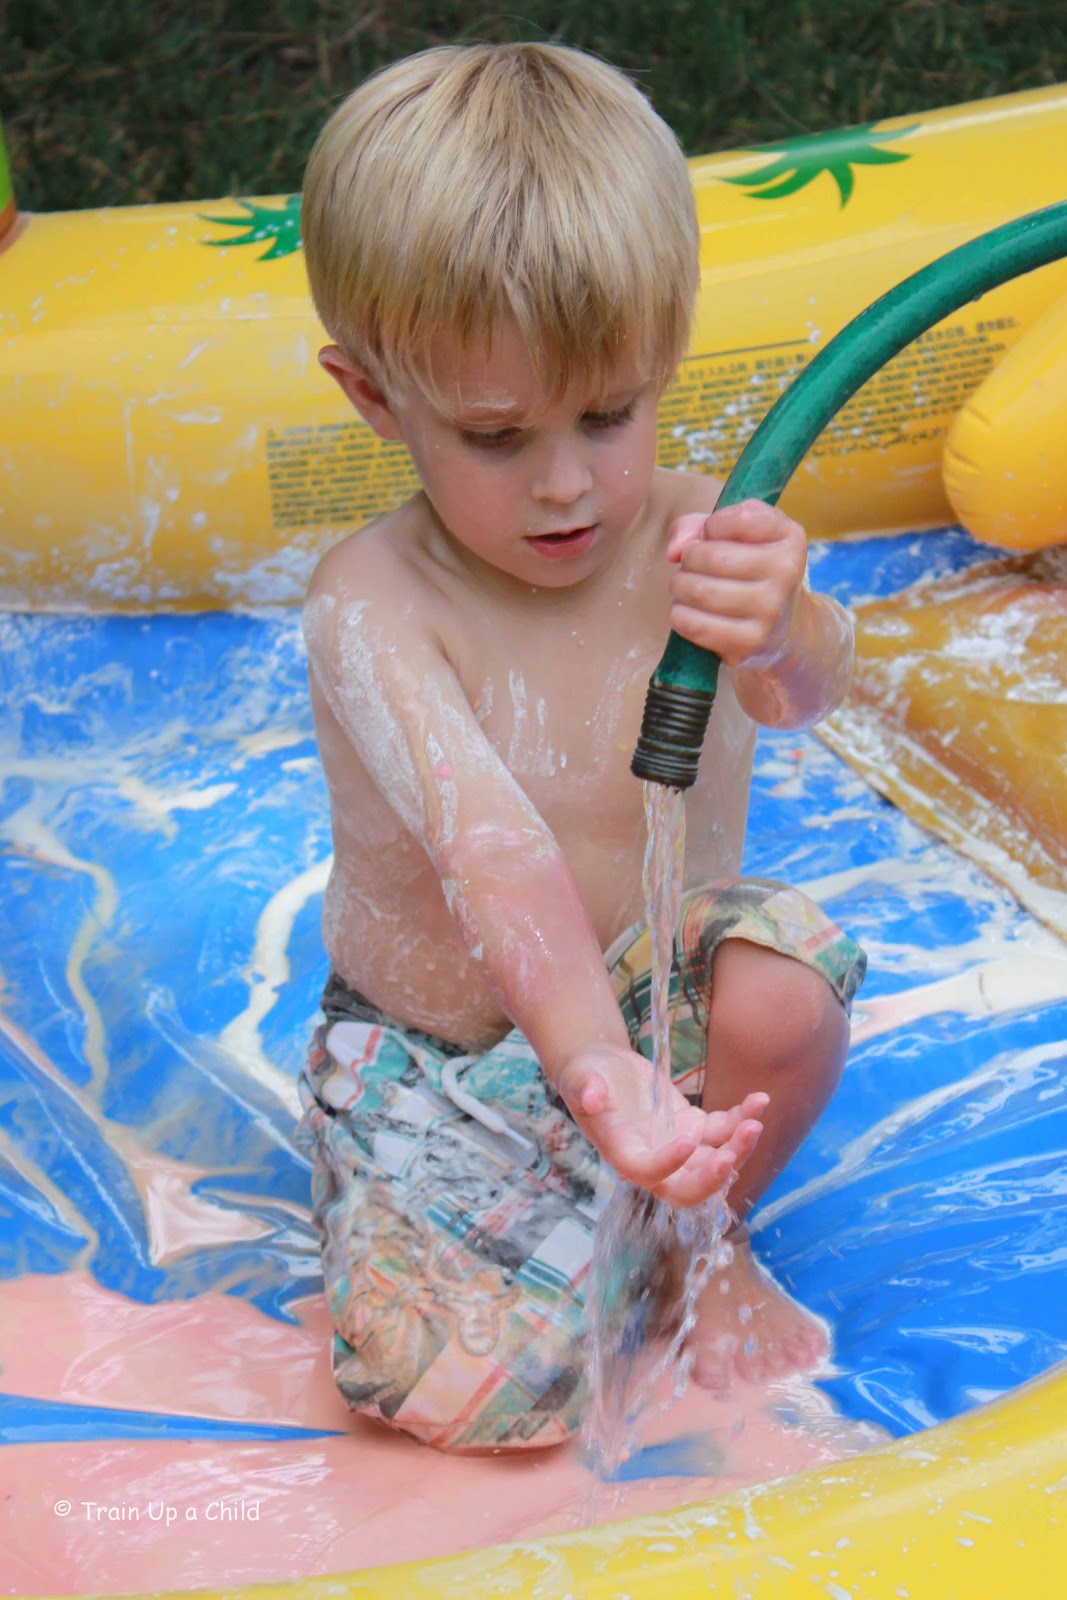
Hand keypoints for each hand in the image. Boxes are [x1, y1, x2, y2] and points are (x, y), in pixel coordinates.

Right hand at [556, 1043, 765, 1207]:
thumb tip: (591, 1096)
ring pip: (714, 1164)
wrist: (604, 1068)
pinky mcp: (694, 1128)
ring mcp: (678, 1146)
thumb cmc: (585, 1073)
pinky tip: (758, 1100)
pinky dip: (742, 1120)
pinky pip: (723, 1133)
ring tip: (755, 1118)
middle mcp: (654, 1159)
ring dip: (738, 1148)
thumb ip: (584, 1087)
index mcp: (623, 1152)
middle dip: (713, 1178)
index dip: (668, 1165)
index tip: (688, 1139)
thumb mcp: (579, 1076)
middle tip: (732, 1153)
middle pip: (688, 1190)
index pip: (647, 1172)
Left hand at [666, 499, 807, 667]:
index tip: (712, 536)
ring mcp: (770, 610)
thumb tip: (674, 551)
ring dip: (680, 587)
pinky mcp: (750, 642)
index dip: (712, 525)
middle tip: (691, 566)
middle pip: (712, 557)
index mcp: (789, 537)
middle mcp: (786, 572)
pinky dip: (680, 615)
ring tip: (686, 587)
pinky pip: (696, 624)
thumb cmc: (750, 570)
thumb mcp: (736, 535)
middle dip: (689, 559)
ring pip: (700, 591)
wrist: (782, 627)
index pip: (739, 519)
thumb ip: (697, 526)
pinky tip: (688, 611)